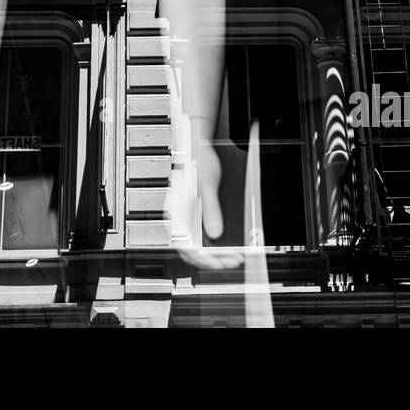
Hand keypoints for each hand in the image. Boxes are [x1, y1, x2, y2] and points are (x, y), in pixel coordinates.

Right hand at [166, 117, 242, 269]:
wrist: (197, 145)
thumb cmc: (198, 159)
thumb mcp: (207, 185)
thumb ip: (210, 210)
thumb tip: (215, 233)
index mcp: (175, 210)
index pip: (185, 246)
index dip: (204, 259)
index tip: (220, 263)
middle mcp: (178, 217)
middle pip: (191, 250)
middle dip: (213, 260)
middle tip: (233, 261)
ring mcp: (186, 217)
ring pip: (196, 245)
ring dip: (215, 254)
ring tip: (234, 256)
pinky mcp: (193, 215)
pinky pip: (200, 237)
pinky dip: (213, 245)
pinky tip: (227, 246)